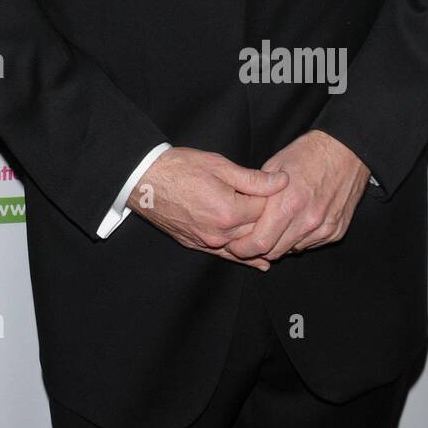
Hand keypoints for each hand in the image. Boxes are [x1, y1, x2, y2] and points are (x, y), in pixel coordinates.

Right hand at [129, 147, 289, 271]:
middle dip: (270, 221)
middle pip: (257, 231)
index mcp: (228, 211)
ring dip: (260, 241)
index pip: (265, 211)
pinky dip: (244, 259)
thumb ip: (253, 179)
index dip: (274, 198)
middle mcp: (220, 233)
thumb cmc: (179, 167)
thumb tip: (283, 182)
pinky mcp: (196, 245)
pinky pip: (226, 256)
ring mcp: (207, 242)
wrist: (144, 180)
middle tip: (283, 210)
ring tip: (281, 239)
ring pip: (244, 247)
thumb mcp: (219, 165)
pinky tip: (260, 263)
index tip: (280, 190)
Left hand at [225, 130, 369, 261]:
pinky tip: (295, 222)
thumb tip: (242, 213)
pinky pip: (310, 244)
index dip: (243, 248)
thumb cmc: (307, 154)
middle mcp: (307, 221)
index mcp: (288, 204)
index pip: (260, 243)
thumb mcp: (274, 165)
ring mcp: (324, 228)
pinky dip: (298, 238)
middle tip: (249, 239)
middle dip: (258, 249)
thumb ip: (257, 193)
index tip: (235, 245)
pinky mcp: (336, 231)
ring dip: (279, 243)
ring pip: (292, 250)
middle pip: (275, 252)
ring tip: (274, 227)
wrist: (344, 151)